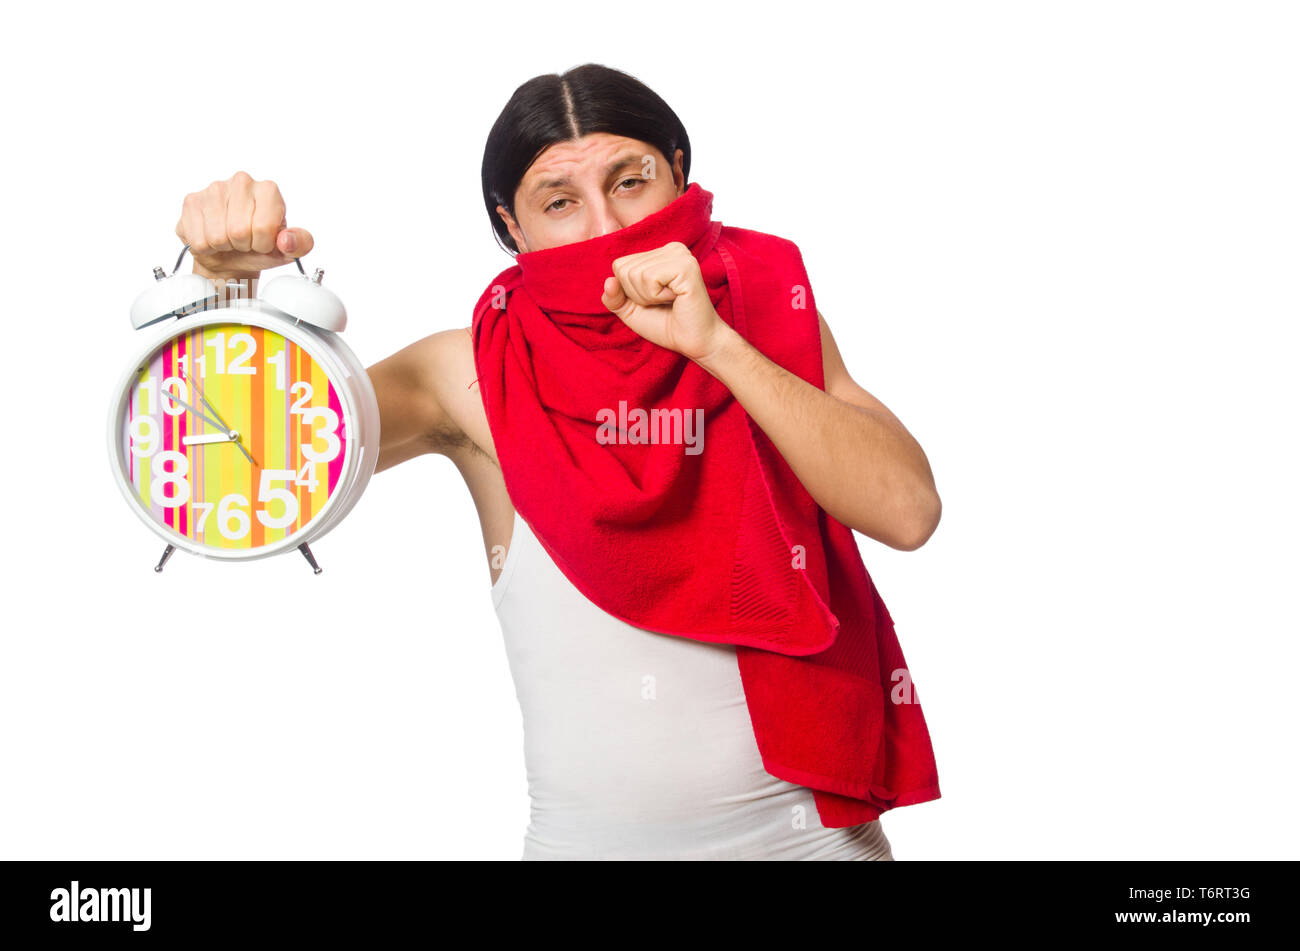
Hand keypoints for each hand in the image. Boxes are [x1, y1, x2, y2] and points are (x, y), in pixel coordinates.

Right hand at [175, 170, 313, 281]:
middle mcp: (241, 181)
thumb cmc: (260, 248)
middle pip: (238, 231)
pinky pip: (199, 239)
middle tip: (244, 241)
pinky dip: (206, 246)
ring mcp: (214, 188)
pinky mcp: (192, 201)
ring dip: (224, 246)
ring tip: (229, 239)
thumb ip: (299, 244)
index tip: (262, 242)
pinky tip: (211, 236)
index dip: (263, 243)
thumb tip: (286, 240)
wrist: (231, 255)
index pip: (263, 227)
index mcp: (268, 190)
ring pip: (217, 236)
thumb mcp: (287, 250)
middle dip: (243, 245)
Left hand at [600, 241, 726, 362]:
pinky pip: (649, 279)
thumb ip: (614, 297)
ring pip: (635, 274)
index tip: (654, 300)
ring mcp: (680, 254)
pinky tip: (676, 299)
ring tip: (670, 301)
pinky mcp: (685, 266)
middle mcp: (671, 248)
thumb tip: (608, 281)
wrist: (694, 342)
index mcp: (659, 253)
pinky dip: (657, 297)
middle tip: (662, 303)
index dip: (629, 292)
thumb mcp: (631, 311)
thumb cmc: (666, 325)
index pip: (619, 266)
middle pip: (624, 269)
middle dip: (637, 295)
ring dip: (648, 297)